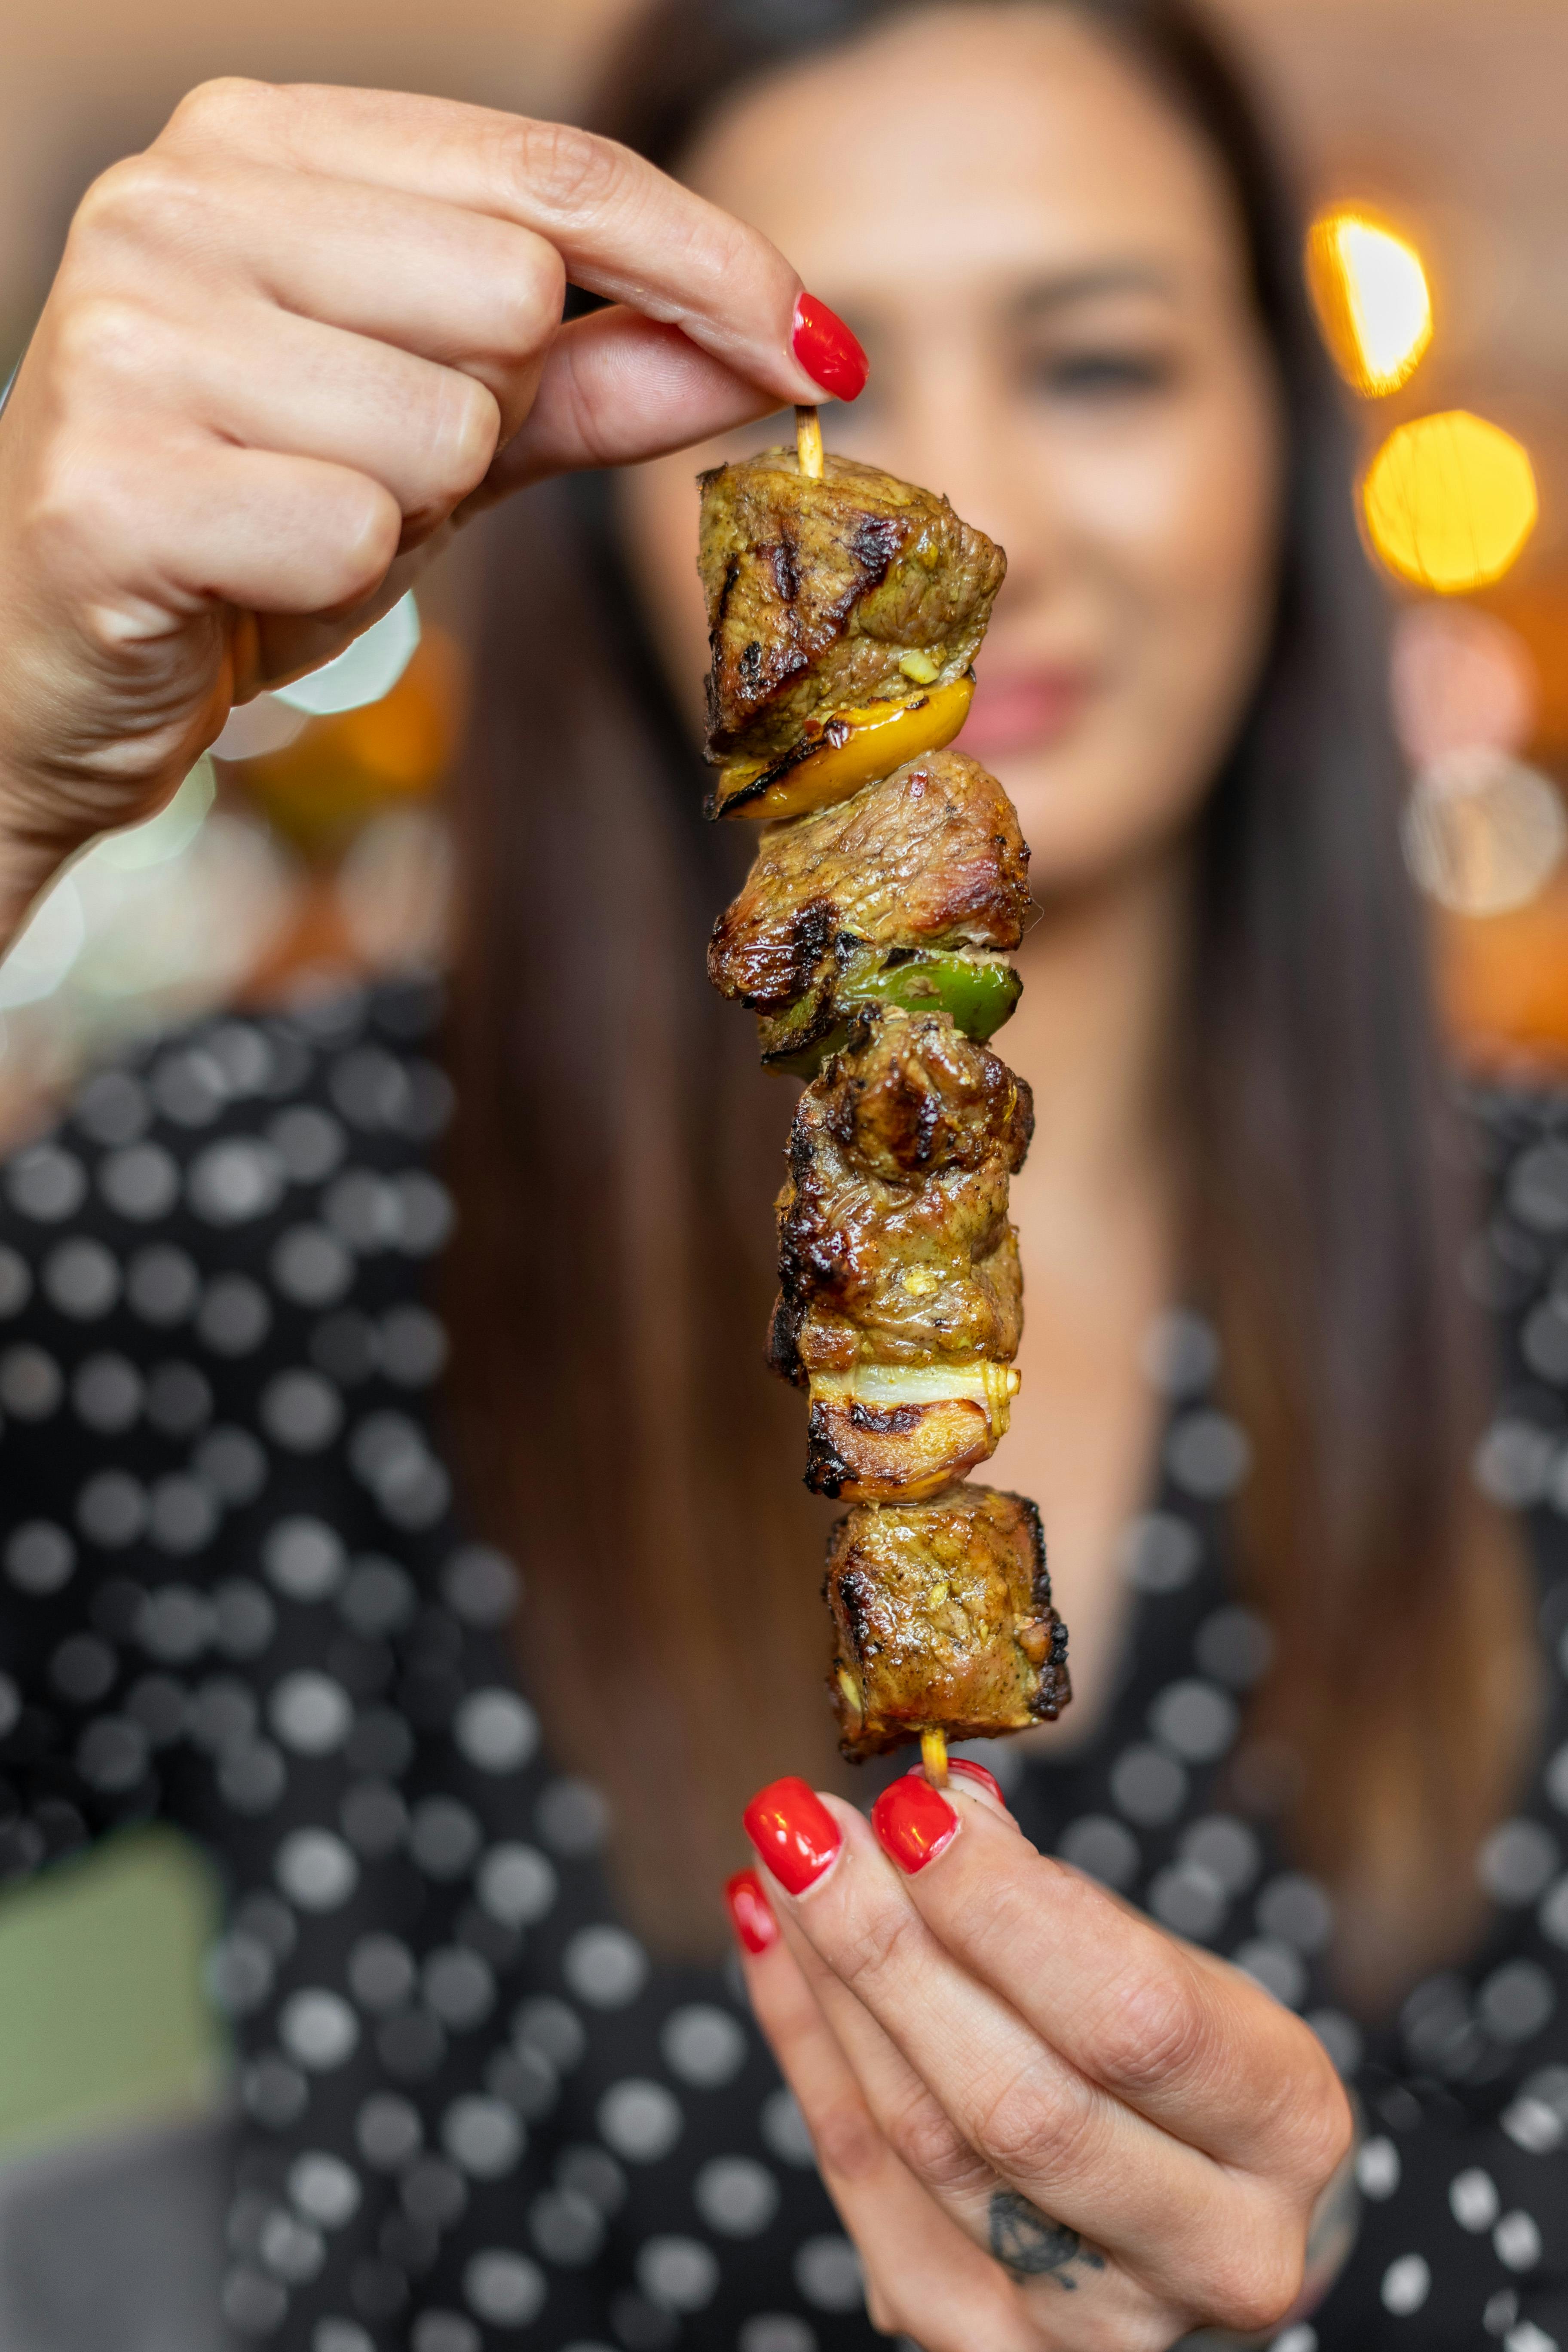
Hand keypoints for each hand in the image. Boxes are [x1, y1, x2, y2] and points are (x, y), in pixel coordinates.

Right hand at [0, 80, 862, 927]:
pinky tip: (245, 572)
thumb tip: (787, 348)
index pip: (548, 172)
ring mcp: (128, 334)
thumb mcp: (443, 436)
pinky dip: (330, 582)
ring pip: (440, 425)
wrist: (51, 661)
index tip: (819, 345)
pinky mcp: (111, 482)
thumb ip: (602, 379)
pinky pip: (349, 533)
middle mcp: (178, 204)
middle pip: (508, 291)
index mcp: (256, 147)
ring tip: (298, 514)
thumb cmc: (250, 525)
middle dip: (490, 411)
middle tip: (381, 463)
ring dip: (405, 508)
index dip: (705, 262)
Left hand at [732, 1764, 1354, 2349]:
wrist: (1216, 2230)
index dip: (1005, 1911)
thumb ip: (1061, 1907)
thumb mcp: (1181, 1974)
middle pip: (1015, 2101)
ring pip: (925, 2147)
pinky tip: (771, 1943)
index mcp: (1286, 2130)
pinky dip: (805, 2050)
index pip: (1131, 2019)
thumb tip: (935, 1806)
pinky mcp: (985, 2351)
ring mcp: (1094, 2329)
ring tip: (780, 1859)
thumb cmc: (1194, 2076)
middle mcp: (1213, 2253)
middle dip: (889, 1946)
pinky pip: (865, 2190)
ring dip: (831, 1985)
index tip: (910, 1805)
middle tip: (806, 1822)